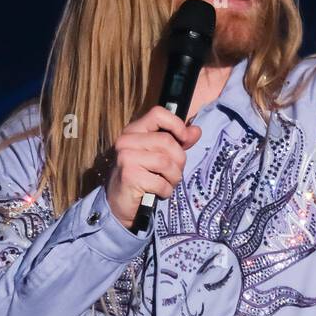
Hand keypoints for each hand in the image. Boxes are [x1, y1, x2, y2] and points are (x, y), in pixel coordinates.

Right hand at [105, 105, 201, 228]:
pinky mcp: (129, 176)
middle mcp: (127, 140)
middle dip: (179, 160)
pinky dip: (166, 190)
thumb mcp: (161, 155)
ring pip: (165, 162)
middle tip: (175, 172)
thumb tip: (196, 131)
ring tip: (168, 183)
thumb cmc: (143, 176)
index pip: (158, 114)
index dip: (176, 125)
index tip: (184, 140)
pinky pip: (160, 182)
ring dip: (174, 177)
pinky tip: (160, 193)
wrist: (119, 202)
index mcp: (134, 130)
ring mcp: (126, 157)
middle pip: (167, 141)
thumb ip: (178, 142)